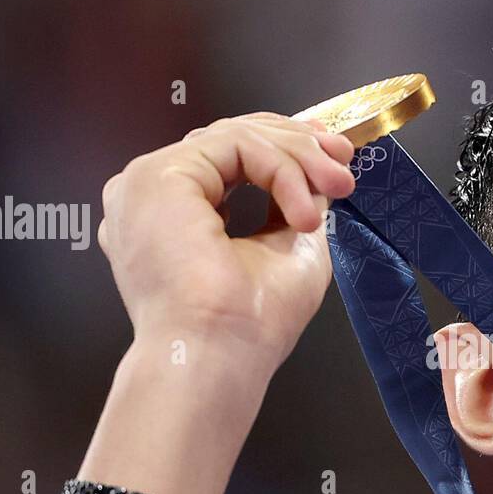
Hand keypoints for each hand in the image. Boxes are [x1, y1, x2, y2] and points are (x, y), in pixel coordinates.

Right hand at [97, 112, 356, 380]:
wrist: (219, 356)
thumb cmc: (248, 328)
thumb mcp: (289, 249)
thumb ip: (296, 204)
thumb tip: (318, 173)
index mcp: (175, 216)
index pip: (229, 157)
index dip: (286, 150)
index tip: (335, 160)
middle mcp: (154, 198)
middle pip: (233, 140)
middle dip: (299, 145)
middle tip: (343, 166)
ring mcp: (149, 184)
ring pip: (238, 137)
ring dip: (299, 160)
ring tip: (333, 189)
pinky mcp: (158, 176)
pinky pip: (235, 144)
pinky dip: (280, 170)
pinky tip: (302, 212)